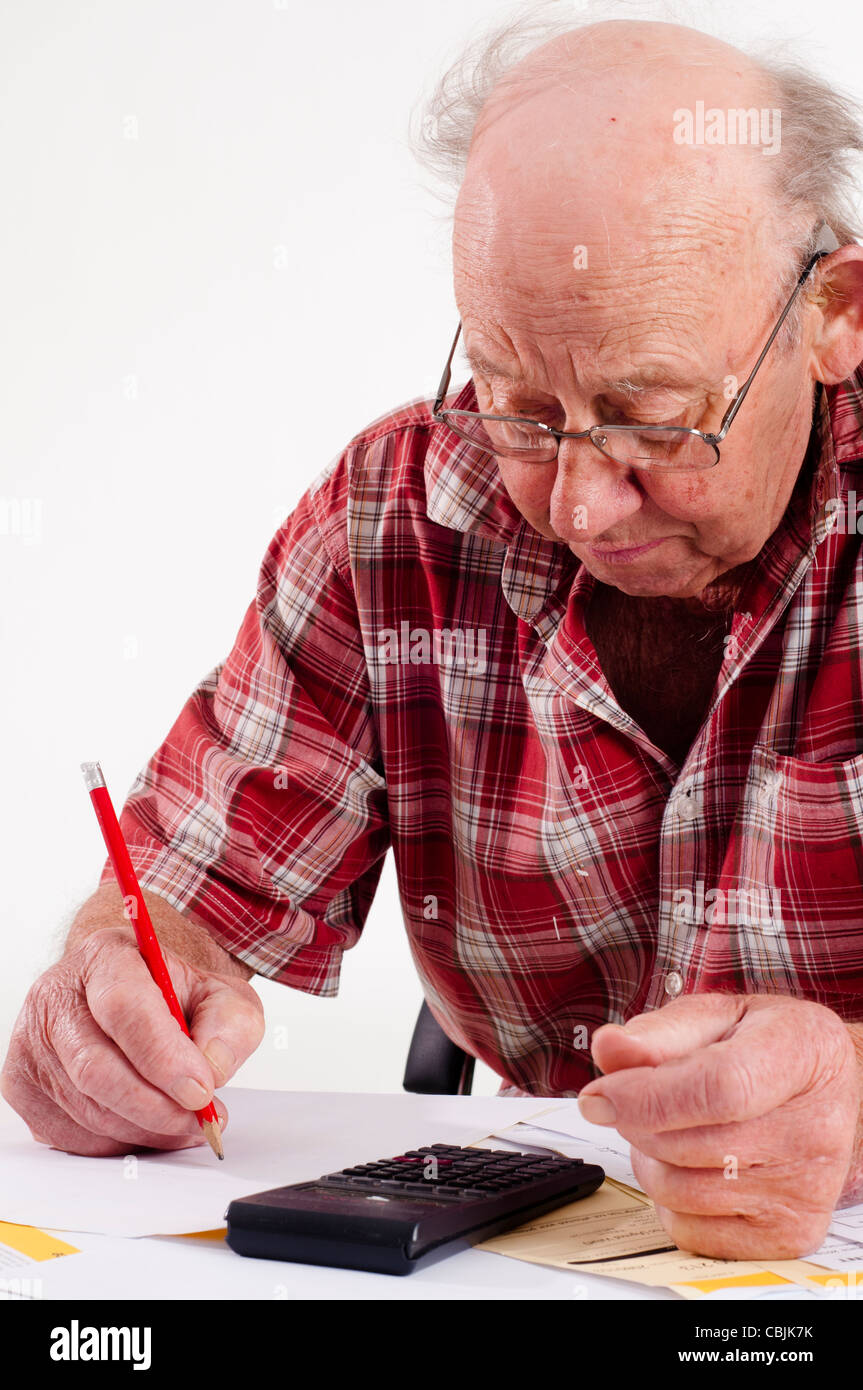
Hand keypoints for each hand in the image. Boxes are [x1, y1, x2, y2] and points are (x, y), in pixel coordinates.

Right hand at [0, 926, 264, 1155]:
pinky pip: (70, 1134)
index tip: (200, 1091)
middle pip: (96, 1067)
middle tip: (201, 1120)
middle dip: (156, 1107)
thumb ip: (229, 1027)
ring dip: (144, 1129)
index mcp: (105, 957)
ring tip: (185, 1124)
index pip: (123, 1007)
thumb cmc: (176, 999)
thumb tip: (211, 1070)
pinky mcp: (23, 1086)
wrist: (138, 1001)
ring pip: (85, 1108)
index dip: (163, 1057)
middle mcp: (56, 995)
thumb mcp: (222, 998)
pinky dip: (118, 1142)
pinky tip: (149, 1127)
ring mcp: (32, 1043)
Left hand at [577, 993, 858, 1259]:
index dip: (647, 1096)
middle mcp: (816, 1127)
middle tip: (637, 1100)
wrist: (827, 1094)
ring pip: (681, 1192)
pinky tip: (689, 1166)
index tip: (599, 1096)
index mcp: (801, 1053)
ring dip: (649, 1160)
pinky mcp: (790, 1232)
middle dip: (637, 1123)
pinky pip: (691, 1231)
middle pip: (689, 1144)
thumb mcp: (718, 1017)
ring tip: (669, 1128)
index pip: (719, 1089)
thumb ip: (660, 1031)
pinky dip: (669, 1201)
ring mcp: (807, 1188)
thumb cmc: (768, 1049)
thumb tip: (610, 1049)